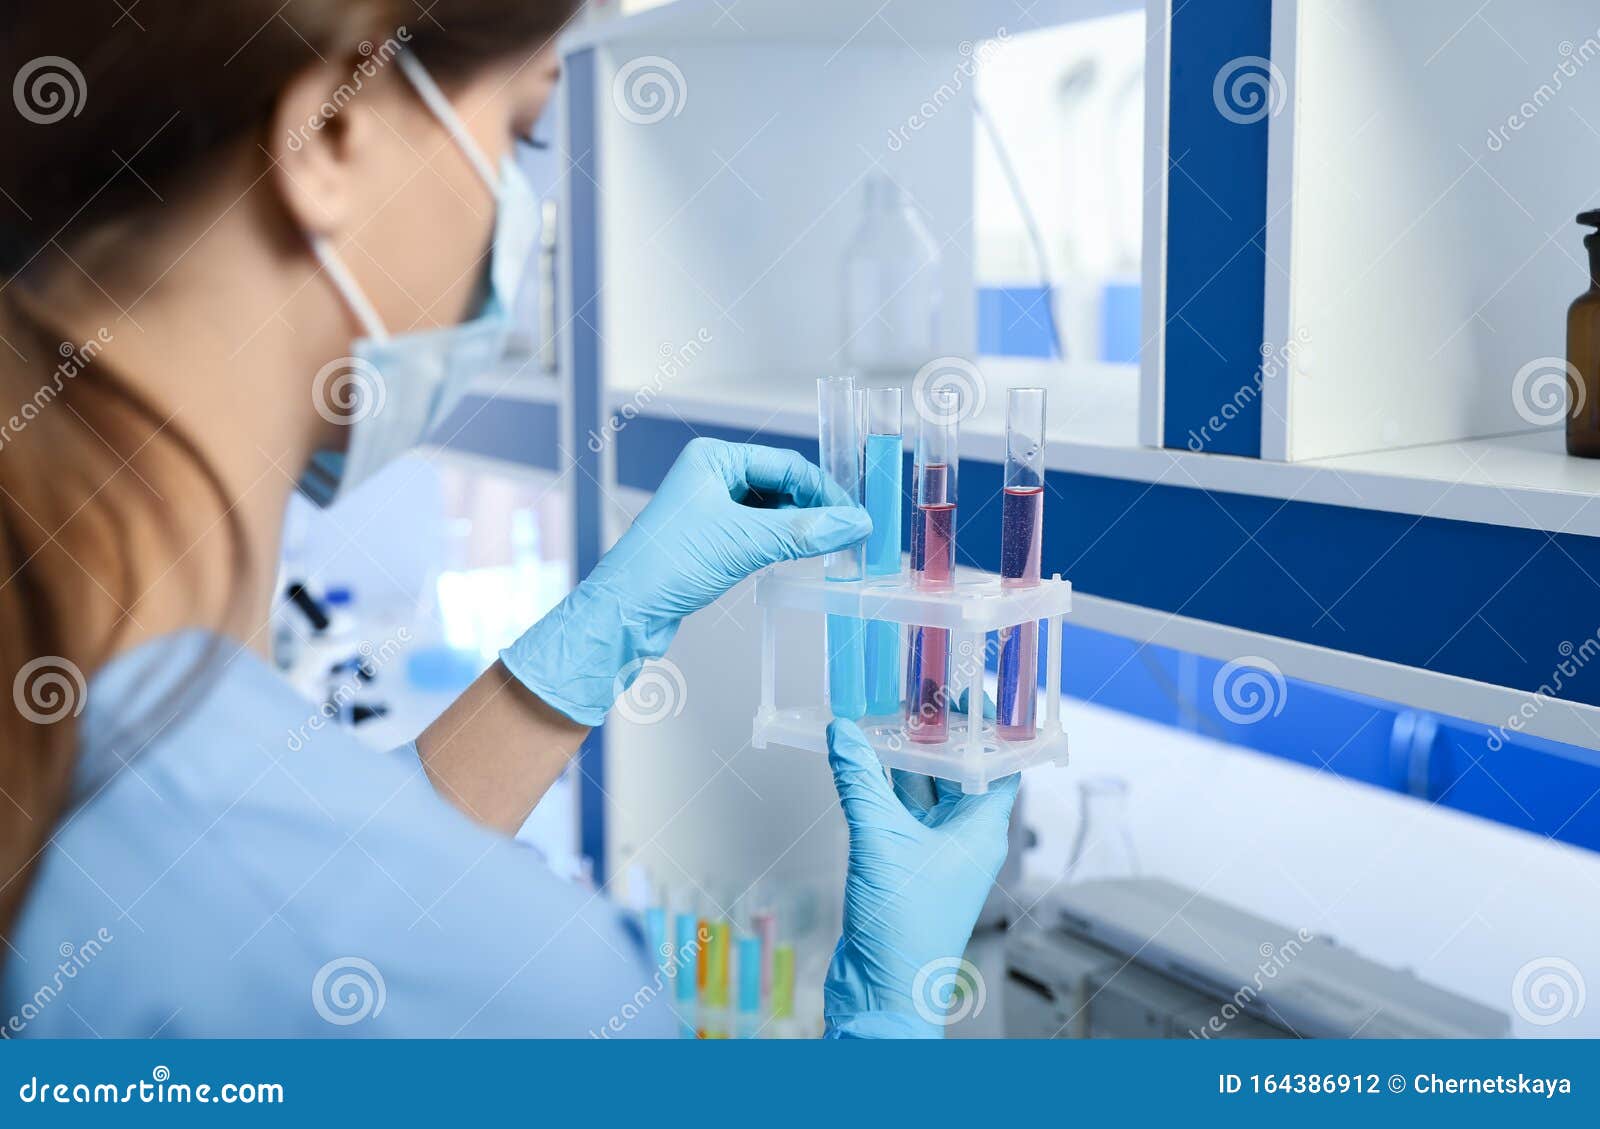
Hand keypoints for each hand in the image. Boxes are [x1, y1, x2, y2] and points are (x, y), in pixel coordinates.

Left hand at [501, 438, 869, 724]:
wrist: (625, 611)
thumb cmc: (666, 565)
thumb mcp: (745, 543)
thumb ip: (804, 532)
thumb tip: (854, 523)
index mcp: (713, 458)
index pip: (786, 465)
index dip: (825, 491)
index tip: (854, 517)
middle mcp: (711, 475)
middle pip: (782, 485)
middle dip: (815, 508)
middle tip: (848, 533)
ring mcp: (710, 507)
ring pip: (772, 510)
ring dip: (800, 527)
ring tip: (829, 547)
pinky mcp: (711, 538)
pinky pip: (759, 531)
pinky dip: (782, 542)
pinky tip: (800, 555)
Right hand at [822, 720, 1018, 1037]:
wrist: (882, 991)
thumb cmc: (905, 931)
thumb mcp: (879, 841)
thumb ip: (860, 782)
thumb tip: (845, 734)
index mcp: (982, 831)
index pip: (1000, 765)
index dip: (990, 728)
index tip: (971, 692)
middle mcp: (964, 839)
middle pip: (959, 773)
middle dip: (937, 735)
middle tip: (917, 694)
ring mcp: (934, 854)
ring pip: (924, 792)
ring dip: (905, 760)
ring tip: (886, 717)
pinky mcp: (904, 866)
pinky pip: (898, 814)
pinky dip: (882, 787)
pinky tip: (862, 764)